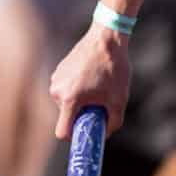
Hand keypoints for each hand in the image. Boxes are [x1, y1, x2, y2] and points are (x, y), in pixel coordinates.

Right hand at [50, 24, 130, 139]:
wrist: (106, 38)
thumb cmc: (113, 68)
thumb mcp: (119, 99)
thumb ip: (113, 122)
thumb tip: (105, 134)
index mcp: (69, 100)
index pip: (62, 132)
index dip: (74, 137)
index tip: (85, 134)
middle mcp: (57, 91)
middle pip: (67, 115)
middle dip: (81, 114)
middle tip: (99, 104)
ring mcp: (56, 79)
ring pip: (66, 102)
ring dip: (80, 101)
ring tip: (97, 87)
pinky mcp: (58, 71)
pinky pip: (66, 89)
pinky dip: (77, 89)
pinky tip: (91, 77)